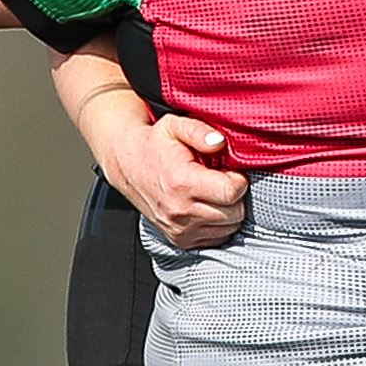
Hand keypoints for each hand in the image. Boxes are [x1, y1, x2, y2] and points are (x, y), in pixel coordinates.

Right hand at [106, 111, 249, 247]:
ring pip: (229, 227)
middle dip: (234, 195)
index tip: (229, 172)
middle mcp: (180, 211)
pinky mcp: (180, 240)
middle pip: (234, 213)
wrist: (127, 166)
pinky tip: (206, 206)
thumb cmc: (154, 145)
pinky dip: (218, 224)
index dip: (238, 180)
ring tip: (211, 192)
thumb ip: (199, 131)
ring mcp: (179, 229)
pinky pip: (217, 238)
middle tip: (221, 180)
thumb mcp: (175, 126)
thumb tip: (219, 142)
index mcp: (182, 183)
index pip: (231, 192)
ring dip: (228, 210)